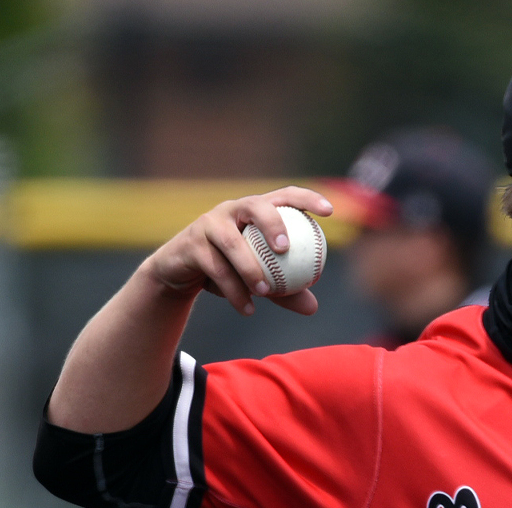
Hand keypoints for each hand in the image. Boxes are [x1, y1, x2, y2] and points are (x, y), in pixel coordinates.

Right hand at [143, 186, 333, 316]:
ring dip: (250, 269)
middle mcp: (231, 211)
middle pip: (255, 205)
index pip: (284, 195)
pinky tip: (248, 308)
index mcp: (254, 212)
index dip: (307, 198)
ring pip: (232, 243)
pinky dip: (234, 291)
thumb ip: (285, 291)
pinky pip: (216, 268)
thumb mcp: (258, 280)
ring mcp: (209, 224)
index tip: (330, 212)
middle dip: (272, 222)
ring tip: (267, 291)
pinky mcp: (191, 244)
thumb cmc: (228, 272)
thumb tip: (313, 307)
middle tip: (285, 248)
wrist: (181, 274)